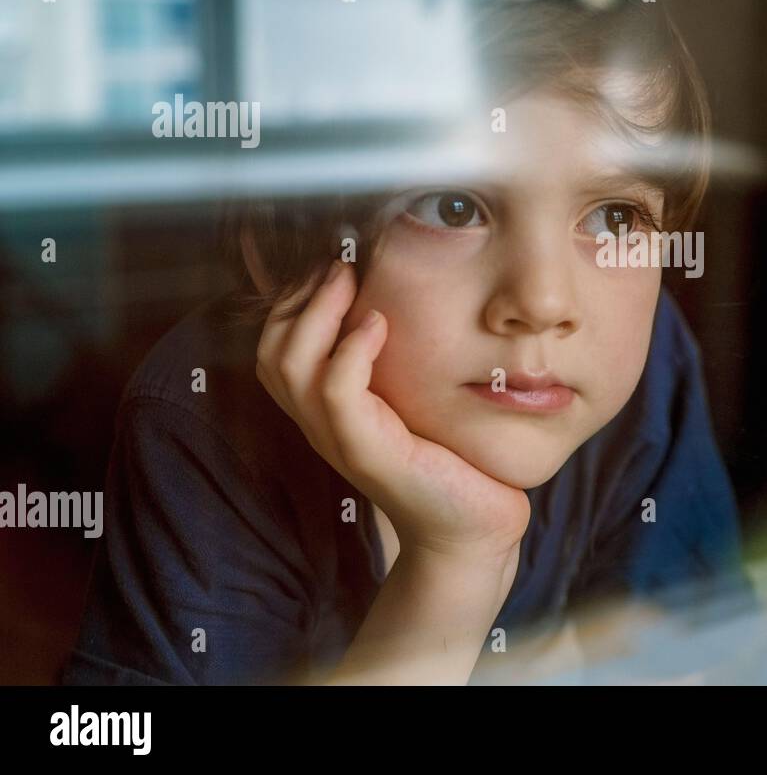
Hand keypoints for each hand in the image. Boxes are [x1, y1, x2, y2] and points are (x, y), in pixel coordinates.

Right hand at [255, 260, 532, 560]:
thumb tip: (402, 298)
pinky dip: (350, 349)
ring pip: (290, 366)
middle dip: (298, 297)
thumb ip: (397, 360)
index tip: (331, 262)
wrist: (474, 527)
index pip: (276, 346)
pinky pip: (337, 391)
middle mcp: (321, 424)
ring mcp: (339, 439)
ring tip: (348, 279)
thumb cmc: (452, 459)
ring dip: (318, 312)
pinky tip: (378, 324)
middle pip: (270, 351)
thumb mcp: (416, 399)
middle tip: (337, 262)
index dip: (293, 300)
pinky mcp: (367, 452)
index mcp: (326, 410)